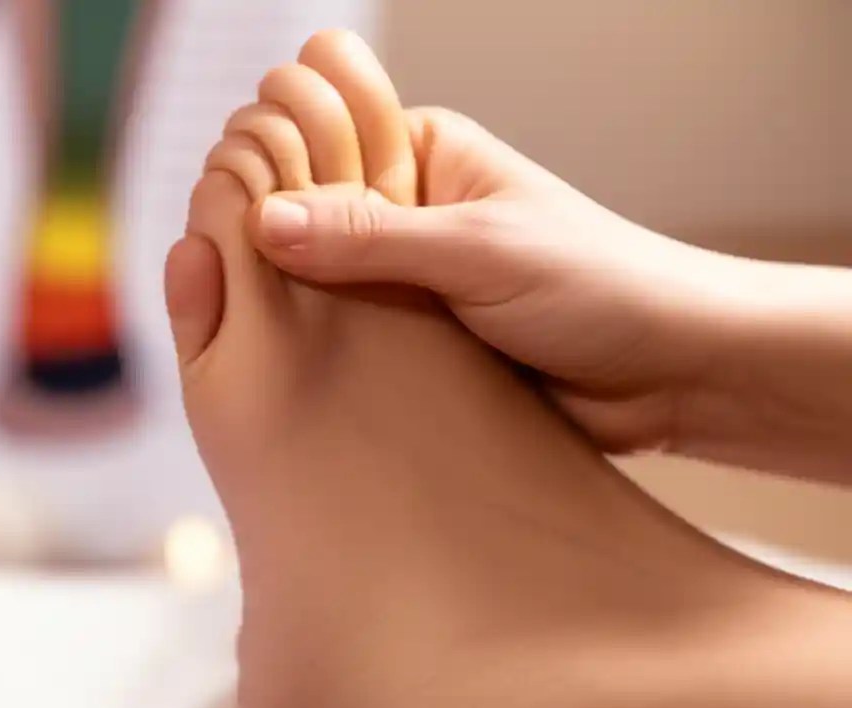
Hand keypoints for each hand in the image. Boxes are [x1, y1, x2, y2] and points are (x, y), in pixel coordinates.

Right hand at [249, 106, 750, 453]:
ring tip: (260, 326)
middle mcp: (402, 207)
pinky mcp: (406, 339)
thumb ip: (369, 236)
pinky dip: (314, 346)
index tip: (247, 193)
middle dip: (267, 228)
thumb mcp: (479, 249)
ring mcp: (400, 276)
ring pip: (311, 275)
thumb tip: (262, 218)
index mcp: (423, 152)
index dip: (273, 150)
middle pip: (299, 200)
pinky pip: (340, 335)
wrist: (673, 372)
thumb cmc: (601, 284)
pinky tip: (289, 365)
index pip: (314, 124)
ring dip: (288, 296)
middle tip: (249, 269)